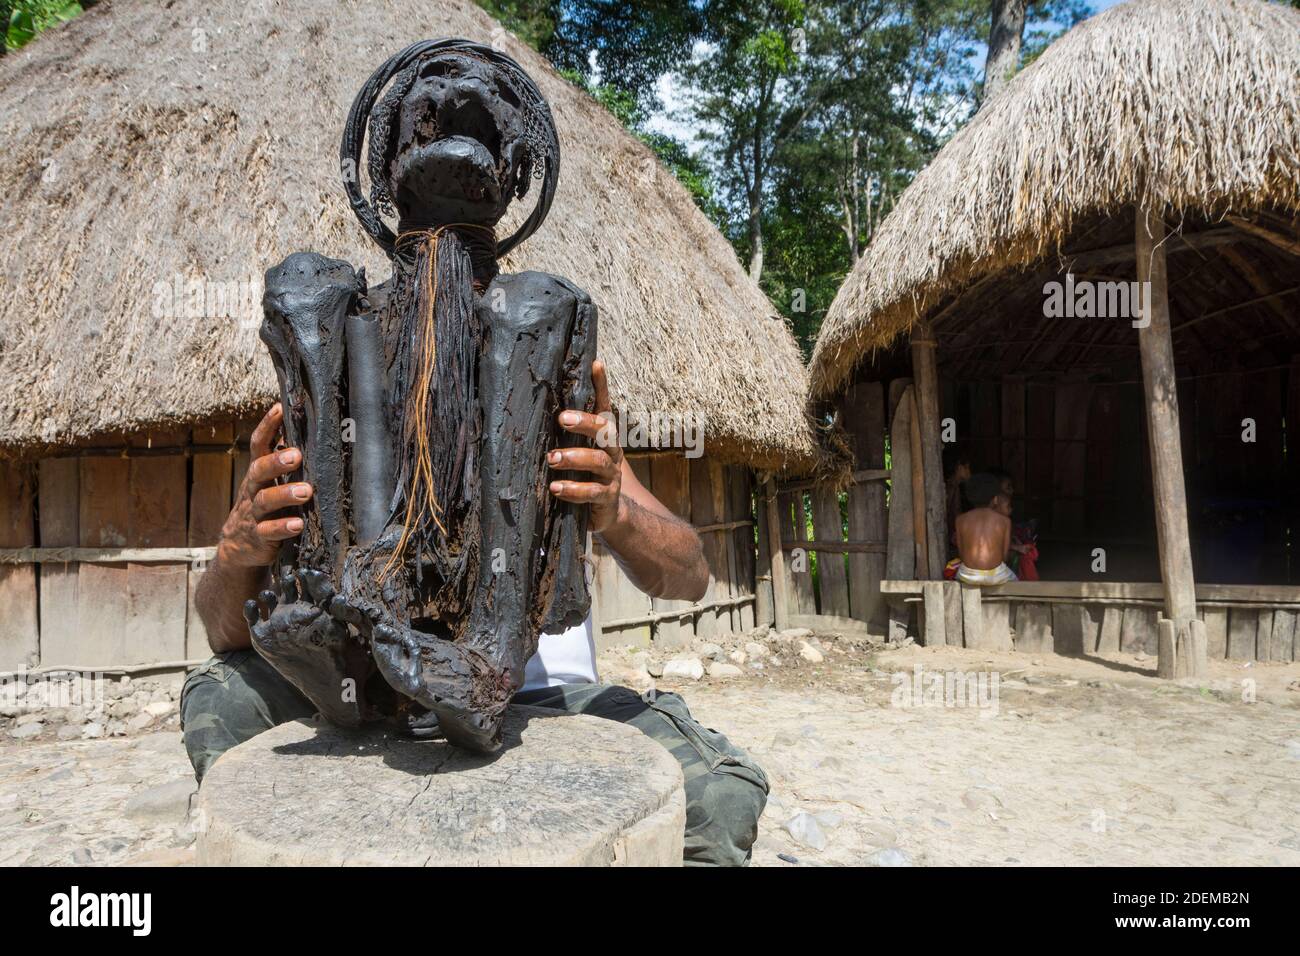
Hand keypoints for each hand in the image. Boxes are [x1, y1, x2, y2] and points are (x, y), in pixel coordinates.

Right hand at [217, 403, 313, 567]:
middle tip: (296, 455)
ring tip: (306, 491)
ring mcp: (253, 514)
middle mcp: (253, 490)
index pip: (259, 444)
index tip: (280, 407)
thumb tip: (306, 429)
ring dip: (284, 494)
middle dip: (276, 461)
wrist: (238, 549)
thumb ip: (282, 461)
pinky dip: (282, 527)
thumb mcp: (269, 482)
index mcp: (258, 473)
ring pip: (264, 501)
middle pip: (259, 471)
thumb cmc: (263, 507)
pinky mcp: (258, 537)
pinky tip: (298, 524)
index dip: (268, 426)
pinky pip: (268, 532)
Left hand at [550, 359, 623, 534]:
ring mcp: (611, 475)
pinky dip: (574, 489)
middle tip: (562, 419)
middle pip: (605, 431)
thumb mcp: (578, 451)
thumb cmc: (586, 475)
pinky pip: (592, 492)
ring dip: (574, 458)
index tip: (596, 364)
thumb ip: (566, 434)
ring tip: (552, 458)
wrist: (608, 511)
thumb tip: (534, 406)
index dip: (601, 386)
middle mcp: (612, 452)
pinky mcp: (607, 498)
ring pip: (598, 461)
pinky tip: (556, 487)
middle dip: (585, 422)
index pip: (604, 407)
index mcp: (604, 437)